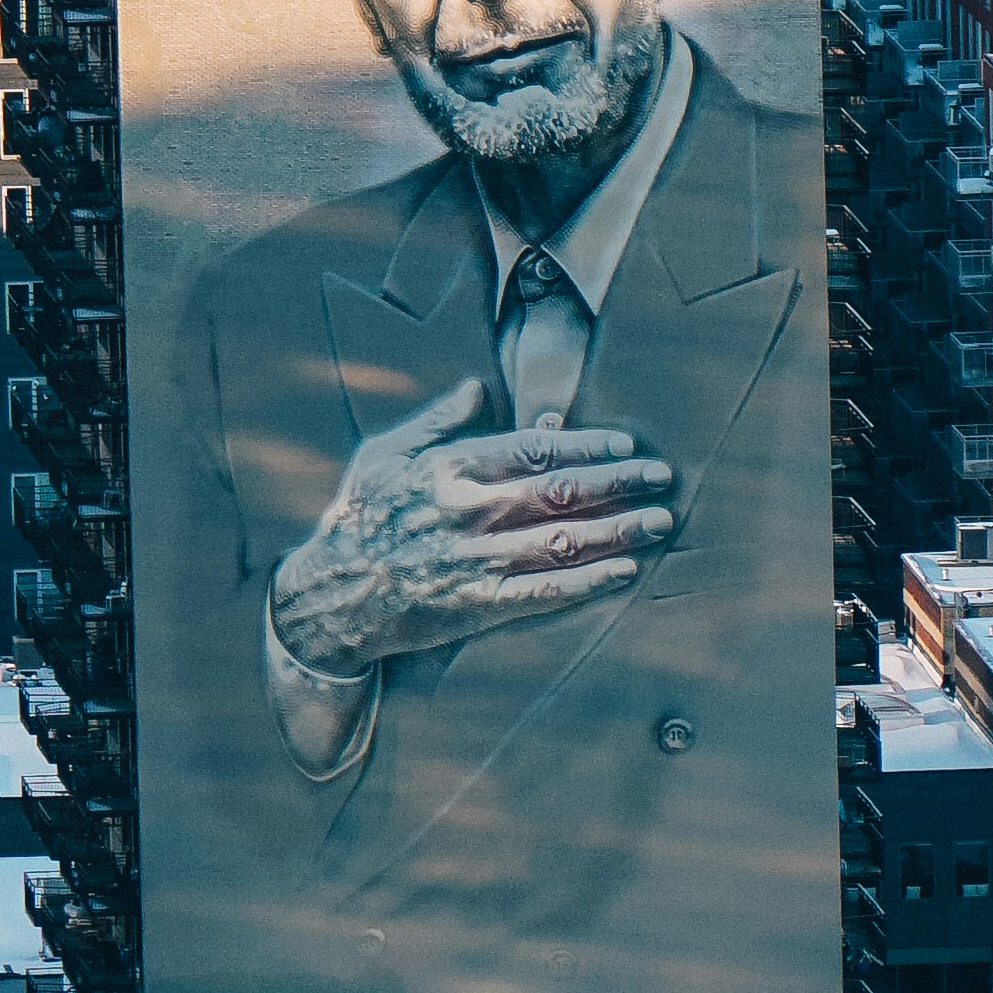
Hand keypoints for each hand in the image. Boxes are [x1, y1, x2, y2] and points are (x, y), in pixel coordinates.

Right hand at [269, 379, 675, 675]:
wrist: (330, 595)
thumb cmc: (359, 516)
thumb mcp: (386, 453)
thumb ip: (436, 421)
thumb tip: (477, 386)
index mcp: (450, 467)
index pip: (534, 449)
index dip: (587, 446)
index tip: (627, 446)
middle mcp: (468, 510)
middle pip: (560, 492)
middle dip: (619, 483)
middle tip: (663, 477)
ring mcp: (474, 560)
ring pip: (562, 541)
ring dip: (618, 530)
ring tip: (660, 521)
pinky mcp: (476, 606)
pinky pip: (544, 593)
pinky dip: (588, 582)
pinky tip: (624, 571)